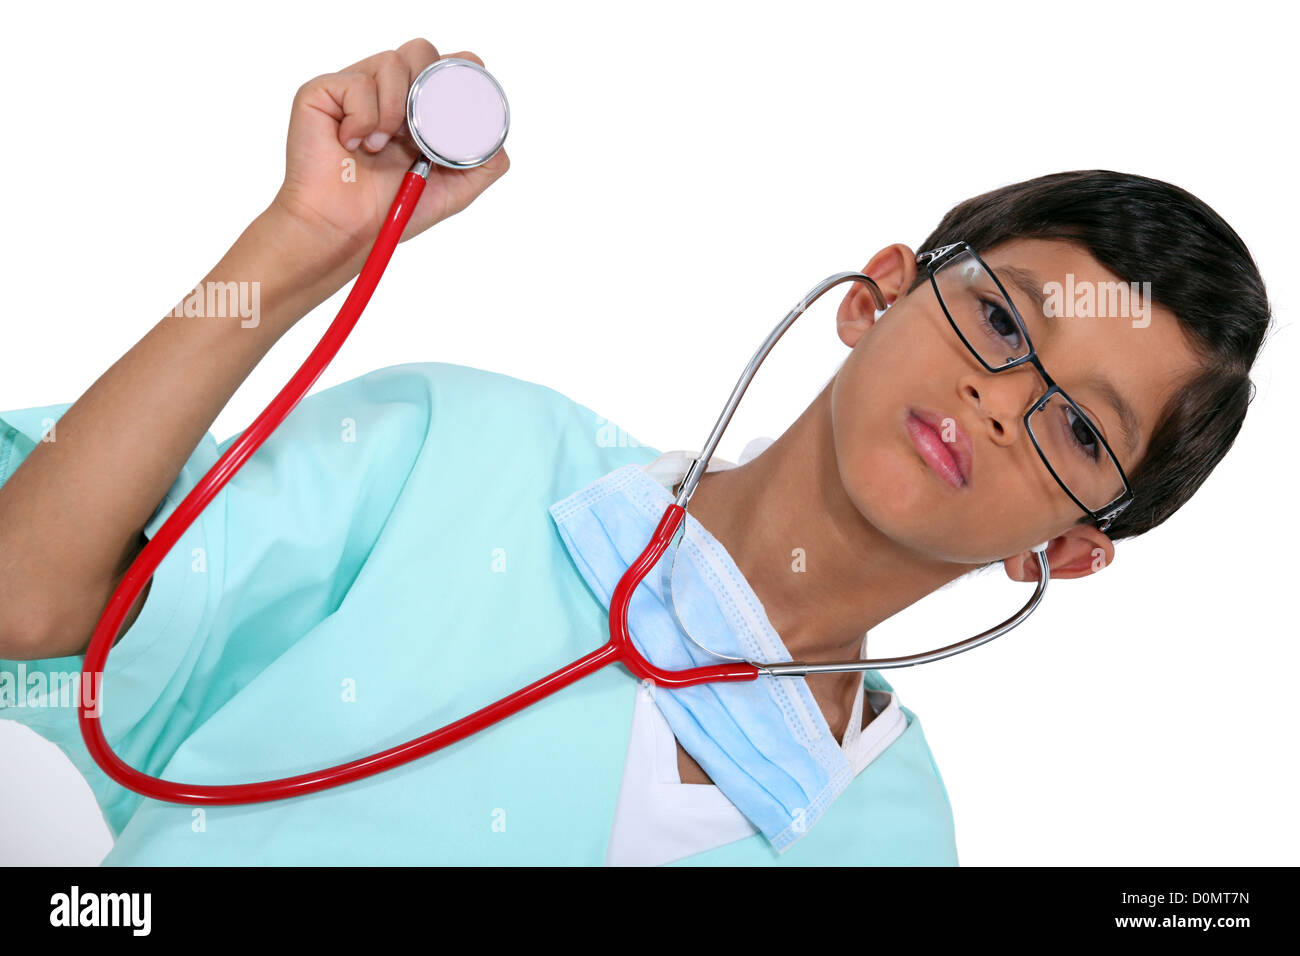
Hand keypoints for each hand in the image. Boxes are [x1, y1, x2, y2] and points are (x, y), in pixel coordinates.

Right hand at [270, 38, 510, 271]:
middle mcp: (387, 92)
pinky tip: (354, 145)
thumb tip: (499, 138)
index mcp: (417, 110)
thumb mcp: (452, 190)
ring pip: (394, 61)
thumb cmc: (387, 212)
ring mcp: (355, 88)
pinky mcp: (323, 93)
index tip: (464, 99)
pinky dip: (363, 119)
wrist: (343, 230)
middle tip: (419, 134)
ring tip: (382, 147)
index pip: (444, 67)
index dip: (460, 72)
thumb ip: (483, 164)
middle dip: (430, 87)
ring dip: (396, 109)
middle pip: (422, 51)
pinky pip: (357, 83)